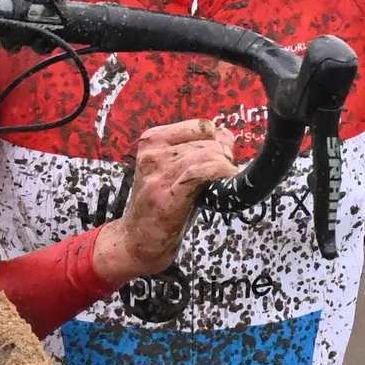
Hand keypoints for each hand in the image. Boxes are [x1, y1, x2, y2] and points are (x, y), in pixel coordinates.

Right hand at [95, 118, 233, 284]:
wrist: (137, 239)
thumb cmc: (160, 205)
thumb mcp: (173, 170)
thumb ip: (197, 150)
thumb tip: (227, 137)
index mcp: (152, 140)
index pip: (200, 126)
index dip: (218, 139)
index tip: (221, 156)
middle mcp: (152, 153)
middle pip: (206, 140)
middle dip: (223, 155)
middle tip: (224, 174)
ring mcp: (157, 173)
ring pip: (207, 154)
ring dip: (224, 167)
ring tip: (224, 182)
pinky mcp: (166, 194)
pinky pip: (201, 172)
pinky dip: (219, 174)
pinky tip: (225, 183)